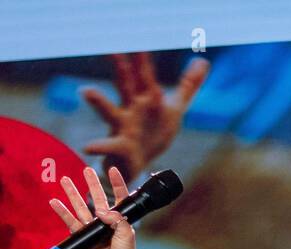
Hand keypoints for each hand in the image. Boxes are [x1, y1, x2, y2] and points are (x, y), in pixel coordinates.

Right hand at [48, 165, 135, 248]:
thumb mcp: (128, 236)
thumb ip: (119, 221)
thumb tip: (103, 210)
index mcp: (121, 220)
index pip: (120, 198)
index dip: (117, 184)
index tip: (113, 169)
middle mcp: (106, 221)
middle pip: (97, 198)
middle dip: (92, 183)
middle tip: (86, 170)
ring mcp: (92, 228)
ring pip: (81, 207)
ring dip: (72, 194)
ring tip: (64, 180)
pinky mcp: (81, 235)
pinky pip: (70, 221)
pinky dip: (62, 212)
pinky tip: (55, 202)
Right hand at [80, 52, 208, 180]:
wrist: (138, 162)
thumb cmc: (154, 131)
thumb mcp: (175, 107)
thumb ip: (187, 85)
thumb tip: (203, 61)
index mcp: (145, 99)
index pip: (145, 76)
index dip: (144, 61)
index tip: (140, 44)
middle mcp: (131, 108)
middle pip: (126, 86)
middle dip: (122, 70)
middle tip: (113, 51)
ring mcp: (123, 126)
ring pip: (109, 111)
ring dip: (99, 101)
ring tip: (87, 91)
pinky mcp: (120, 146)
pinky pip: (108, 145)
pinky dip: (97, 146)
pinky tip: (87, 147)